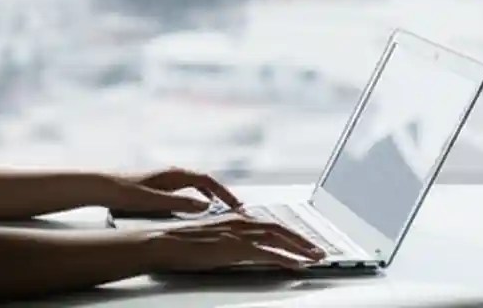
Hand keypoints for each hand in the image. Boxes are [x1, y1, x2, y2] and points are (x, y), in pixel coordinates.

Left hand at [105, 167, 242, 214]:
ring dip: (209, 194)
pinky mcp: (158, 183)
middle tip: (234, 207)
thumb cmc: (126, 193)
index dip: (224, 193)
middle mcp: (172, 172)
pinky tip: (194, 205)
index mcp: (174, 174)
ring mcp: (165, 176)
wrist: (103, 186)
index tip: (237, 205)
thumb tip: (206, 207)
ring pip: (195, 183)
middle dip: (221, 193)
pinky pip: (185, 187)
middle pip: (204, 180)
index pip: (207, 180)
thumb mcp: (155, 201)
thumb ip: (180, 203)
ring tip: (220, 207)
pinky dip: (197, 194)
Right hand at [148, 215, 325, 270]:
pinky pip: (267, 252)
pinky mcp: (234, 246)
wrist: (162, 243)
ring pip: (278, 237)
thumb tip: (248, 247)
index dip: (291, 234)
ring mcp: (237, 232)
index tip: (305, 243)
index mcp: (235, 218)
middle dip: (303, 240)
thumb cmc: (181, 243)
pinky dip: (285, 258)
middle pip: (280, 227)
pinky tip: (296, 264)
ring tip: (315, 258)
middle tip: (319, 251)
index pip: (270, 224)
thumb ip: (232, 239)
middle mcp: (239, 221)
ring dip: (300, 248)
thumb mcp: (212, 238)